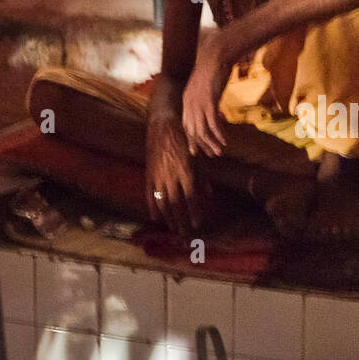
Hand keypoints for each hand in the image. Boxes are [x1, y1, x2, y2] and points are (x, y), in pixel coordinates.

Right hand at [145, 115, 202, 234]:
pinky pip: (149, 194)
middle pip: (176, 204)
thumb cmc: (184, 139)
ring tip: (172, 228)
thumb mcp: (198, 157)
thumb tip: (209, 194)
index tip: (197, 224)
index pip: (191, 198)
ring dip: (167, 217)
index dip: (194, 212)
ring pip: (162, 202)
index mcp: (185, 172)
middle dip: (181, 220)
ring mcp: (158, 176)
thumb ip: (203, 176)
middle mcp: (171, 177)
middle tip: (185, 234)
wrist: (163, 125)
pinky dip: (152, 206)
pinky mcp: (149, 174)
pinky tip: (154, 217)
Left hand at [181, 36, 230, 157]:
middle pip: (193, 130)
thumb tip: (211, 102)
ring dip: (211, 143)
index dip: (191, 138)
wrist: (216, 55)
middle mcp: (189, 104)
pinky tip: (224, 141)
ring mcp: (197, 103)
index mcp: (187, 99)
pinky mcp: (208, 102)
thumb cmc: (213, 66)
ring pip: (201, 130)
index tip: (196, 150)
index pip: (186, 124)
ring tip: (219, 152)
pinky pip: (212, 124)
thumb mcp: (206, 84)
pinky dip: (218, 134)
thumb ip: (206, 95)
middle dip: (201, 145)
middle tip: (211, 154)